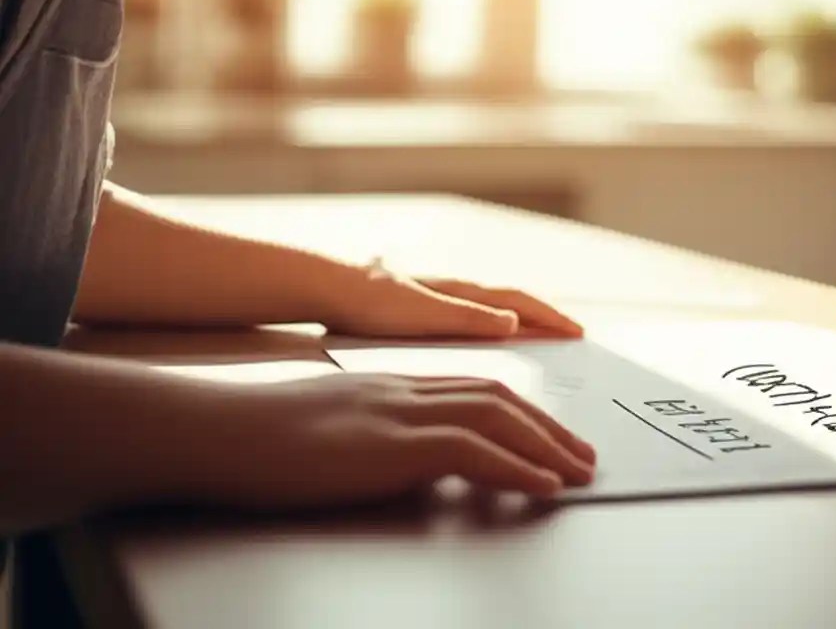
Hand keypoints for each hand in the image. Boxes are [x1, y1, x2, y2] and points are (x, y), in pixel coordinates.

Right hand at [185, 373, 596, 507]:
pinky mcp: (390, 444)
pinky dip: (518, 467)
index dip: (521, 410)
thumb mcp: (331, 431)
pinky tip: (545, 485)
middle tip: (584, 456)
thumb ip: (375, 438)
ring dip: (548, 447)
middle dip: (549, 427)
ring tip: (580, 474)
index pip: (474, 388)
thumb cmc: (255, 439)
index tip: (548, 434)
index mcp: (390, 385)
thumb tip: (407, 466)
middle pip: (499, 397)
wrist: (213, 430)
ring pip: (498, 417)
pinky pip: (474, 451)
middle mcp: (403, 390)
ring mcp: (398, 412)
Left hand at [324, 261, 582, 339]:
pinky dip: (490, 329)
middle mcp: (455, 291)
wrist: (325, 289)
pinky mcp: (420, 310)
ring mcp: (437, 298)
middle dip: (544, 318)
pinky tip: (482, 345)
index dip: (552, 318)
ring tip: (538, 341)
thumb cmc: (371, 304)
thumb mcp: (425, 316)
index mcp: (462, 293)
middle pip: (511, 303)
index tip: (580, 333)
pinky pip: (470, 319)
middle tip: (571, 335)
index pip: (520, 302)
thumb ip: (471, 320)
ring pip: (491, 310)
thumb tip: (517, 325)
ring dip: (519, 322)